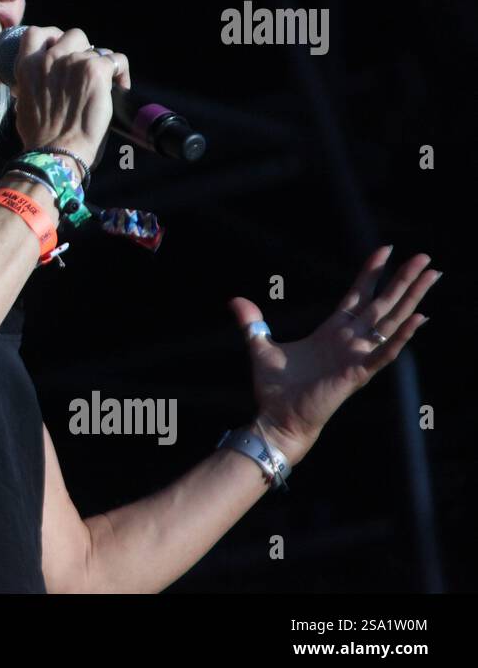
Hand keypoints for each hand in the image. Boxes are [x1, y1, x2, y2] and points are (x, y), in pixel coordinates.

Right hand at [13, 28, 130, 169]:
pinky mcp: (96, 71)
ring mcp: (74, 62)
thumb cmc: (40, 139)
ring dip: (100, 64)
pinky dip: (121, 74)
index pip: (36, 34)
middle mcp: (50, 58)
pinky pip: (117, 60)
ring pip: (97, 48)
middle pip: (73, 35)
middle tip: (84, 72)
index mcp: (28, 66)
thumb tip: (35, 88)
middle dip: (81, 50)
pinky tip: (119, 89)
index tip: (58, 50)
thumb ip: (29, 88)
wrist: (55, 152)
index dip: (51, 38)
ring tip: (103, 85)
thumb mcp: (23, 105)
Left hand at [226, 246, 441, 463]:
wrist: (277, 418)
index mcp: (331, 332)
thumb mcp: (261, 346)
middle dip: (402, 280)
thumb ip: (252, 322)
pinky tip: (418, 319)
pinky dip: (401, 336)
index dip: (371, 273)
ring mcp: (357, 355)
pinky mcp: (357, 373)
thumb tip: (235, 300)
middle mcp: (350, 341)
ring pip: (391, 321)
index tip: (385, 250)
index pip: (358, 296)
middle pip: (382, 303)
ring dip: (412, 299)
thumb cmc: (275, 388)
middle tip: (424, 257)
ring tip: (431, 276)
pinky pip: (385, 352)